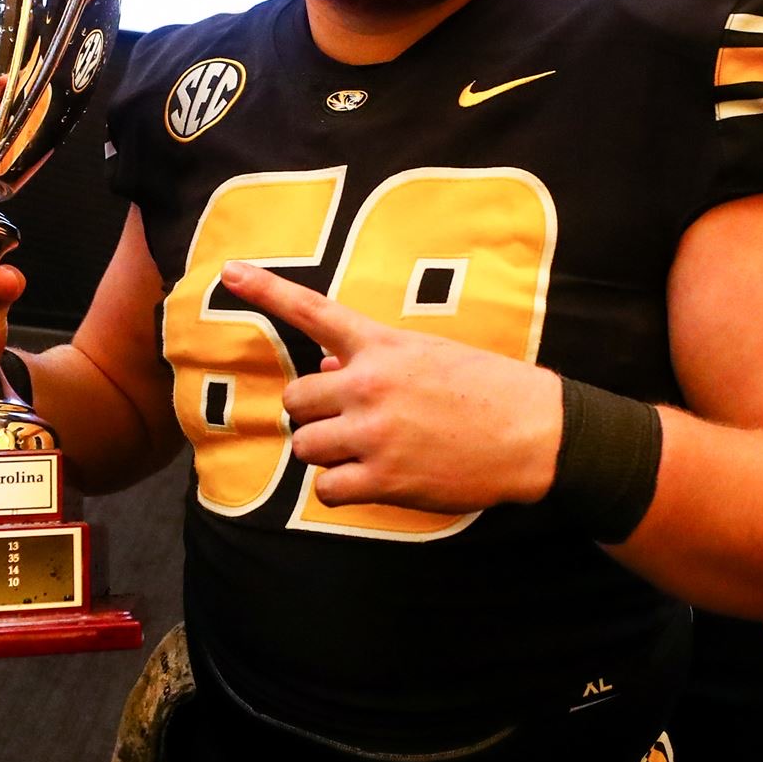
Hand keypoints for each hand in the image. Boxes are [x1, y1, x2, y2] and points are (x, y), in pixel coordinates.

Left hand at [221, 260, 561, 512]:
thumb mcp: (428, 356)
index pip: (312, 310)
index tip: (228, 272)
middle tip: (349, 422)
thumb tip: (324, 371)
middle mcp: (369, 383)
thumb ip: (371, 361)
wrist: (534, 432)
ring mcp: (374, 432)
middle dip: (314, 414)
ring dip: (326, 452)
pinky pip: (326, 488)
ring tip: (366, 451)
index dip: (265, 290)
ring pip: (305, 446)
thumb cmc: (485, 389)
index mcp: (381, 345)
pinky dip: (341, 488)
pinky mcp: (384, 478)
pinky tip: (372, 480)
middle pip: (294, 400)